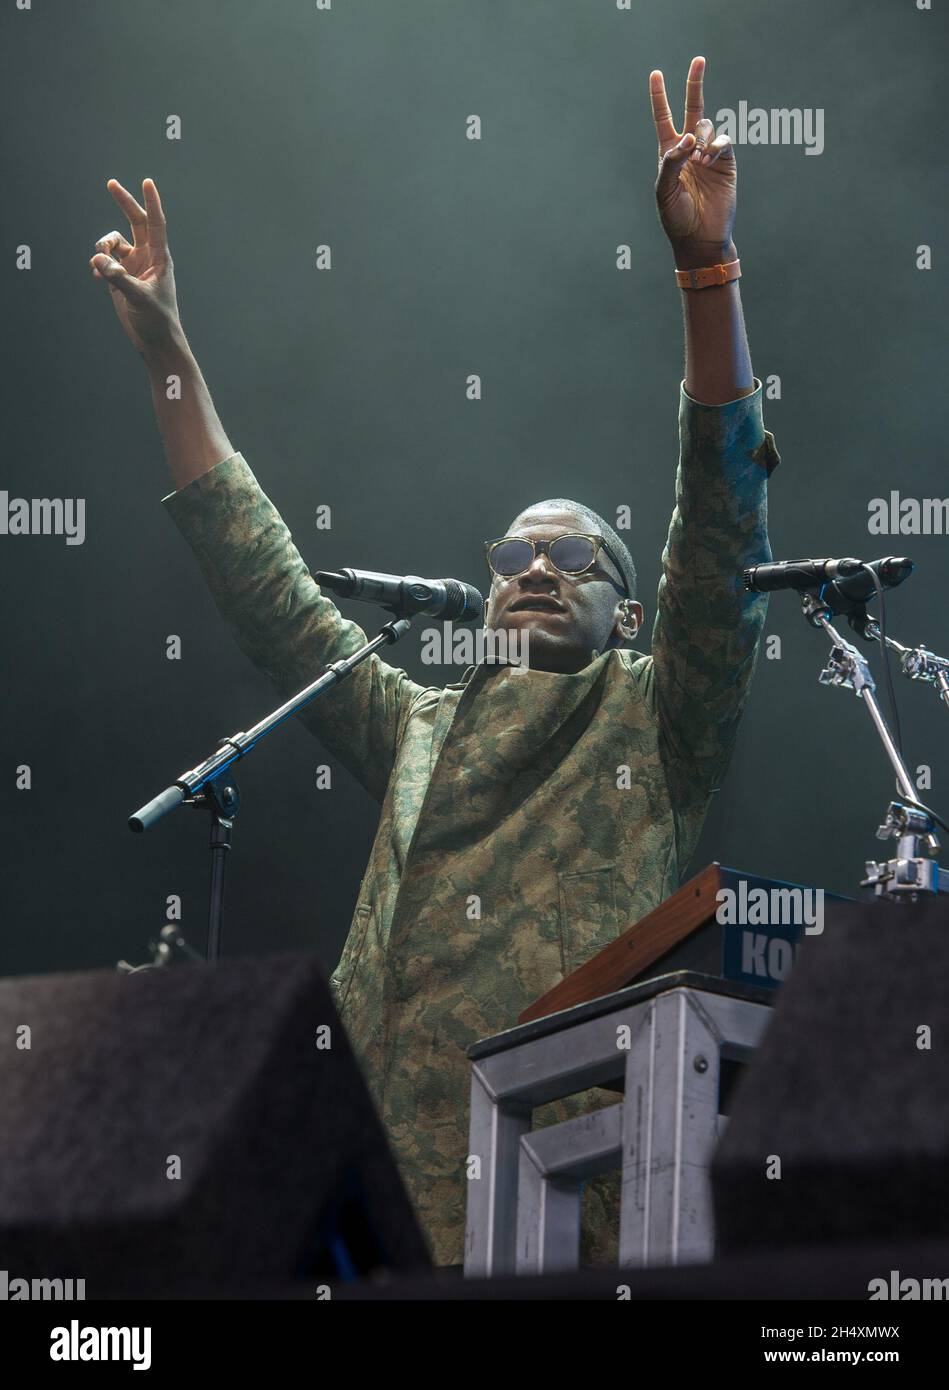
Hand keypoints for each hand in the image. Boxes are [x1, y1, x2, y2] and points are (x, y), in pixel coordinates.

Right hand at [89, 178, 181, 353]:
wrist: (154, 341)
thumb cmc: (157, 319)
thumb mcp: (139, 297)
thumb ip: (118, 278)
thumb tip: (98, 260)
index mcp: (159, 257)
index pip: (155, 223)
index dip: (151, 202)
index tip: (147, 182)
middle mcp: (146, 257)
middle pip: (134, 221)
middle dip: (123, 203)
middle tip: (111, 184)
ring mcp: (132, 266)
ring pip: (113, 242)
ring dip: (102, 247)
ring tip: (100, 265)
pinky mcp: (120, 277)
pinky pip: (104, 261)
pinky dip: (97, 264)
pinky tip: (96, 276)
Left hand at [650, 57, 736, 267]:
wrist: (701, 238)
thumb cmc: (677, 218)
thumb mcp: (665, 191)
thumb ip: (671, 161)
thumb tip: (686, 137)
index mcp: (669, 154)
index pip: (663, 119)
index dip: (659, 97)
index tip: (655, 74)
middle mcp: (689, 149)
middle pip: (691, 109)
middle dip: (694, 84)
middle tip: (698, 59)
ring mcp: (708, 154)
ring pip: (706, 126)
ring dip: (700, 138)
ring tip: (697, 160)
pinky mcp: (726, 162)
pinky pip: (722, 140)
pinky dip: (714, 146)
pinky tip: (707, 161)